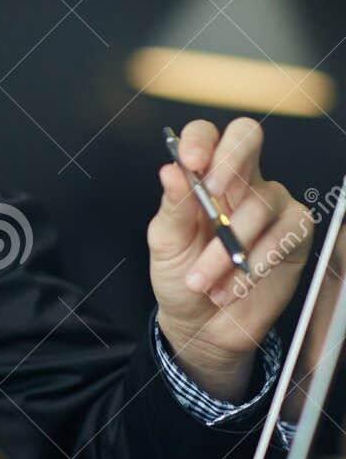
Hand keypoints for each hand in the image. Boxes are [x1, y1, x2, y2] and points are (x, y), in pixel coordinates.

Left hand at [147, 118, 313, 401]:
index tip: (190, 162)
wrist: (200, 324)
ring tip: (203, 281)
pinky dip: (255, 263)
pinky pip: (284, 235)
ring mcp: (271, 205)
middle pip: (247, 138)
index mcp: (202, 177)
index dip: (201, 140)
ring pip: (258, 204)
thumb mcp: (165, 242)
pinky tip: (233, 286)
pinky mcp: (294, 234)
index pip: (206, 134)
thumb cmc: (179, 275)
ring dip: (227, 249)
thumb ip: (172, 206)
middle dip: (230, 160)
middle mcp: (239, 182)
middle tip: (213, 193)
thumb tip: (170, 170)